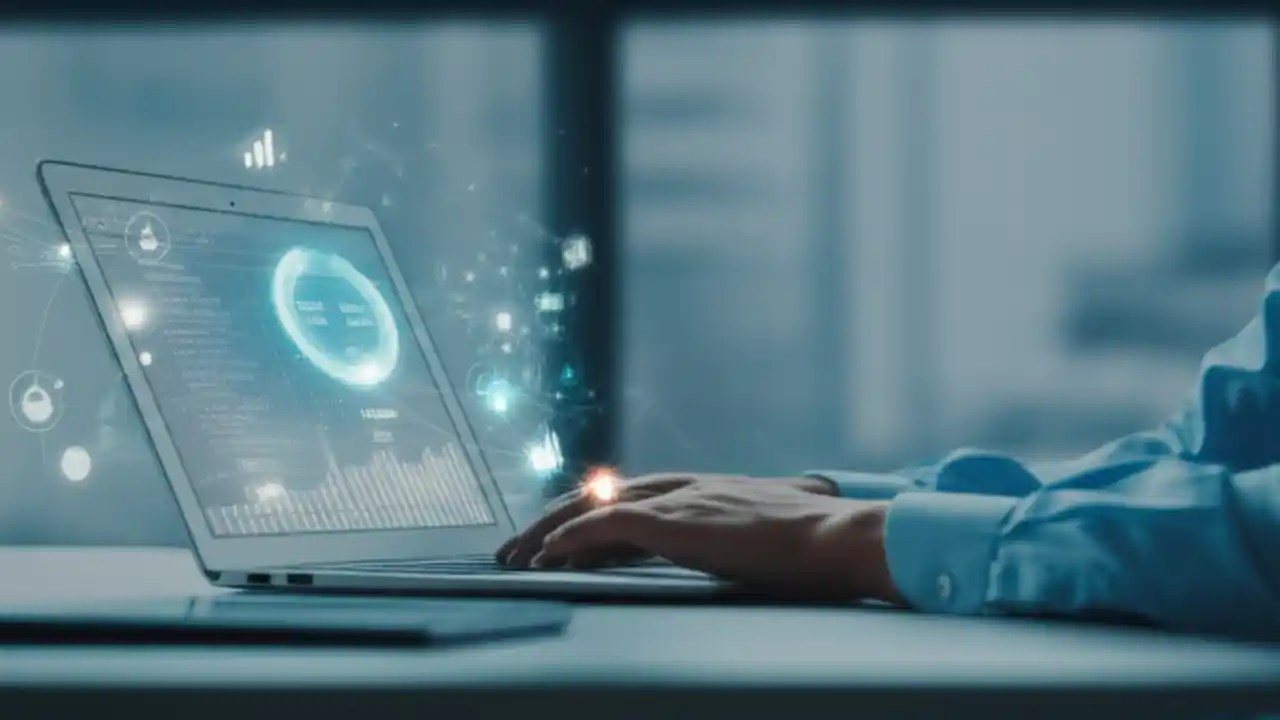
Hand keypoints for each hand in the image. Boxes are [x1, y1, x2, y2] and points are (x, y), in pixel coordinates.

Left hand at [496, 473, 837, 568]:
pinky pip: (609, 524)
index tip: (558, 542)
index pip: (630, 497)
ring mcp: (681, 500)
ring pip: (595, 506)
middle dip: (553, 522)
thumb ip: (756, 526)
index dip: (589, 519)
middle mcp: (686, 487)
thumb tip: (774, 522)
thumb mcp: (778, 530)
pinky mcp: (680, 521)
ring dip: (549, 533)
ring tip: (515, 557)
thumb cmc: (821, 543)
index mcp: (706, 490)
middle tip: (516, 548)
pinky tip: (548, 555)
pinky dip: (573, 539)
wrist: (843, 537)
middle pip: (601, 495)